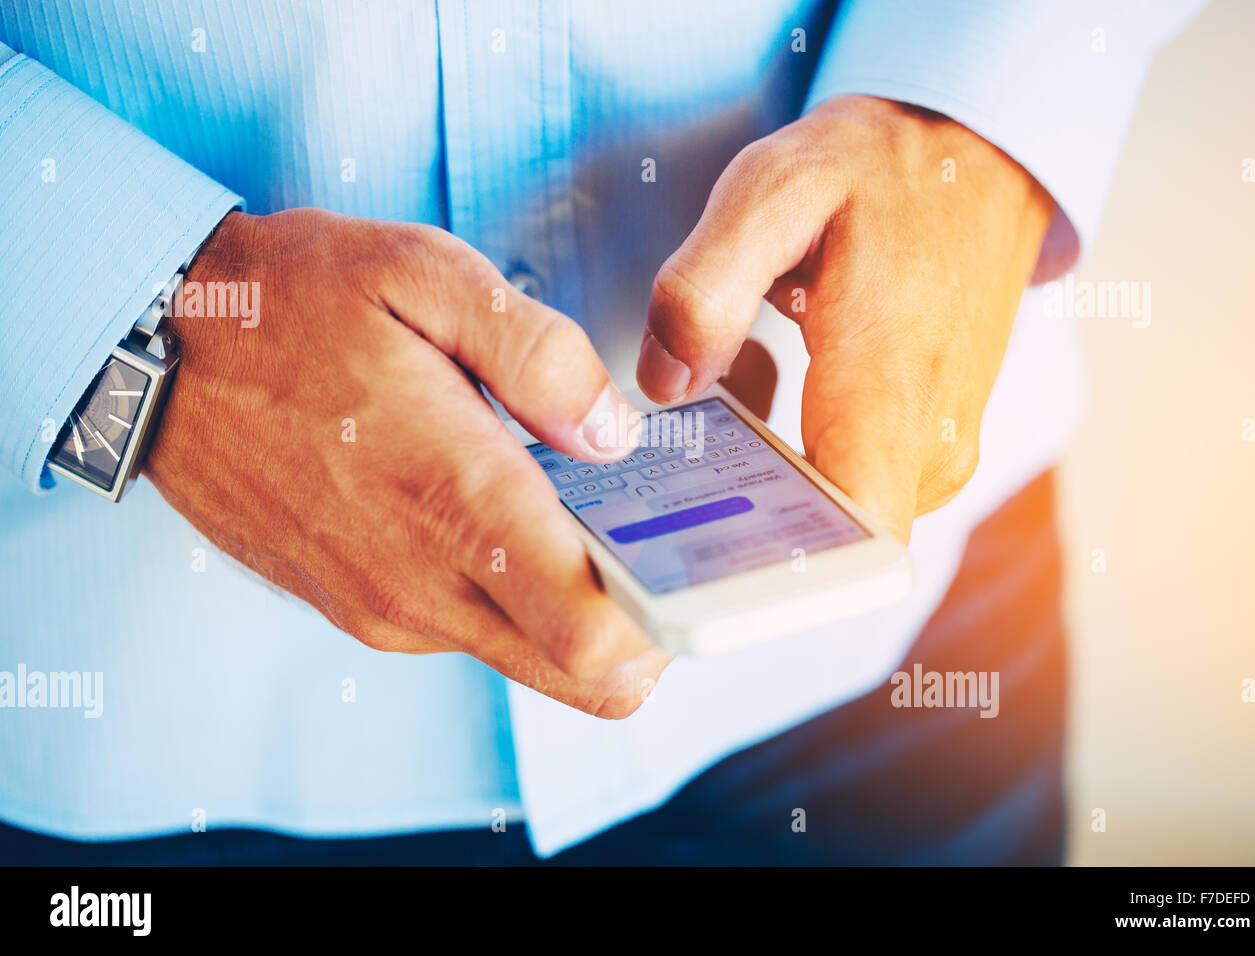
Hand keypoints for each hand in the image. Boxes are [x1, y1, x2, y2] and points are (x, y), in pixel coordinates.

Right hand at [146, 208, 668, 717]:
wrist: (159, 352)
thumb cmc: (293, 305)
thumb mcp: (425, 276)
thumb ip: (541, 355)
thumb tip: (615, 435)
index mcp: (456, 499)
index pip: (595, 637)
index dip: (667, 619)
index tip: (687, 557)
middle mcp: (422, 582)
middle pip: (582, 677)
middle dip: (642, 629)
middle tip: (649, 538)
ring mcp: (385, 609)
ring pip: (529, 660)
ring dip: (574, 608)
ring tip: (574, 509)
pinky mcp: (359, 609)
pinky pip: (468, 631)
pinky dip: (508, 595)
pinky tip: (497, 512)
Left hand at [637, 95, 1053, 541]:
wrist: (980, 159)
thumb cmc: (882, 170)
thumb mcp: (774, 190)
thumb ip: (706, 290)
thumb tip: (665, 387)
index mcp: (890, 389)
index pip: (849, 546)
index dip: (766, 574)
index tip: (693, 558)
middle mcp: (928, 447)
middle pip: (822, 543)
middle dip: (734, 514)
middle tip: (669, 452)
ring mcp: (937, 456)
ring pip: (830, 517)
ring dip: (760, 477)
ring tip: (720, 384)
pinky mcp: (929, 450)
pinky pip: (851, 487)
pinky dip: (792, 456)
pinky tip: (762, 380)